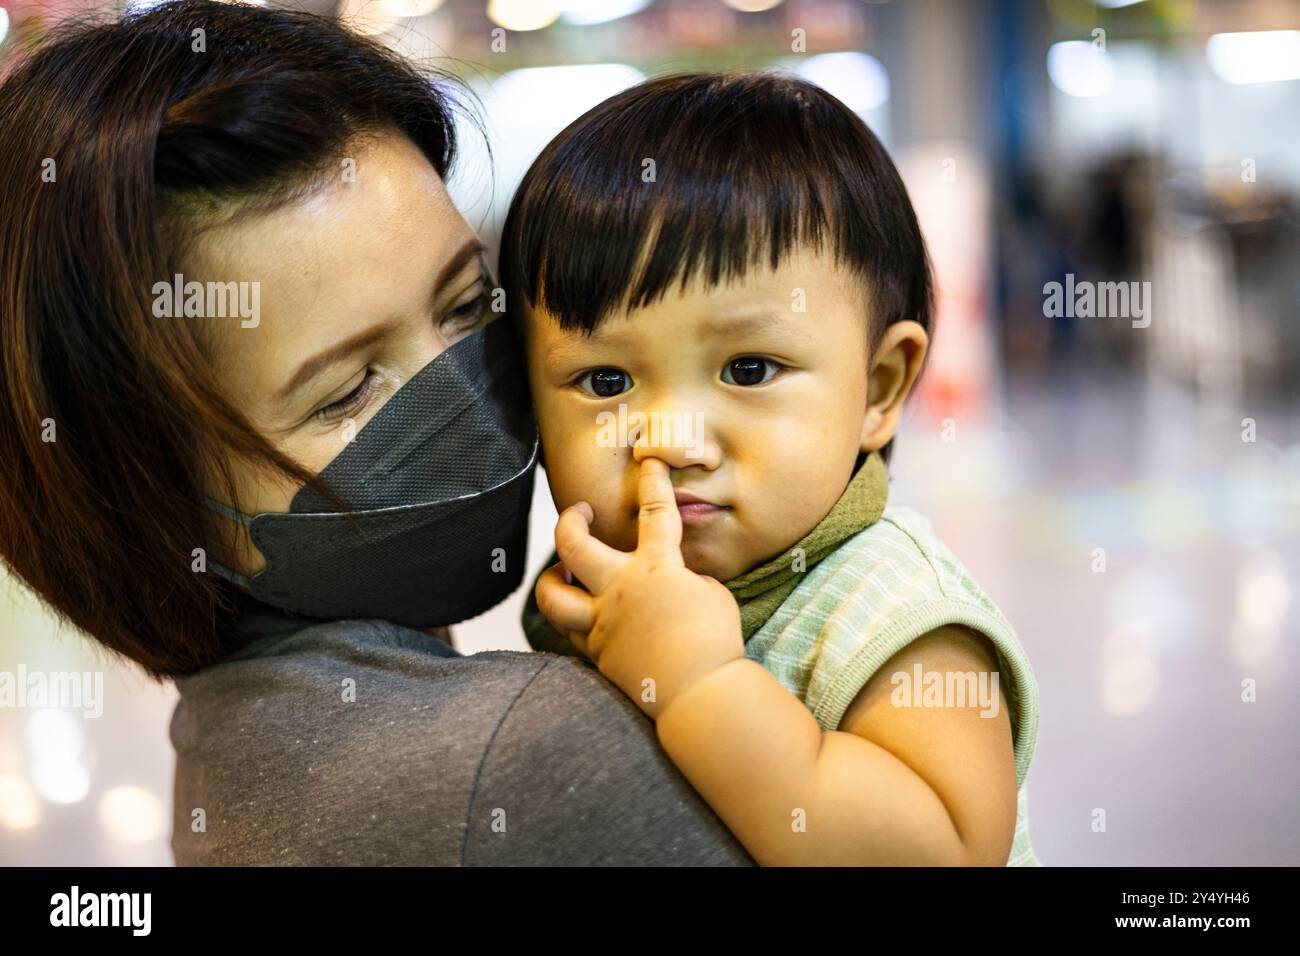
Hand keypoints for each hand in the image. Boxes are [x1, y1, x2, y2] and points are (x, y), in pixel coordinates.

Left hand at [533, 457, 743, 719]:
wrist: (697, 692)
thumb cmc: (715, 644)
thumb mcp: (712, 597)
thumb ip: (686, 580)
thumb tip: (673, 582)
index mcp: (656, 567)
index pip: (655, 512)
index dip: (653, 483)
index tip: (648, 464)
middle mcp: (620, 589)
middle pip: (572, 545)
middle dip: (568, 522)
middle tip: (576, 513)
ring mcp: (603, 622)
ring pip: (553, 596)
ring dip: (551, 580)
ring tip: (560, 573)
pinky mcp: (597, 653)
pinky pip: (570, 633)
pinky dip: (572, 621)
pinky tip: (581, 617)